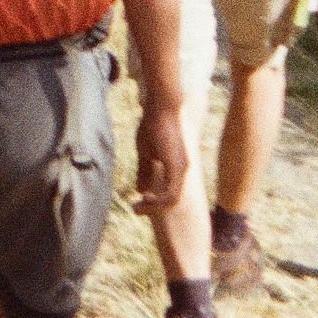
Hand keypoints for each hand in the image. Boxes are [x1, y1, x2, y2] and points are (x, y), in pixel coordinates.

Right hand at [131, 95, 187, 215]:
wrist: (161, 108)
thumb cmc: (153, 125)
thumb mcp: (145, 152)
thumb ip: (144, 172)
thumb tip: (140, 190)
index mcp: (176, 168)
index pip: (168, 194)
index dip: (153, 203)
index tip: (136, 203)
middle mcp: (183, 171)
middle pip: (171, 200)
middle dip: (152, 208)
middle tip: (135, 210)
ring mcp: (182, 170)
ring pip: (172, 200)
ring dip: (154, 207)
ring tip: (137, 206)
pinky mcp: (177, 167)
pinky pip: (171, 194)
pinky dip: (158, 200)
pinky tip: (145, 197)